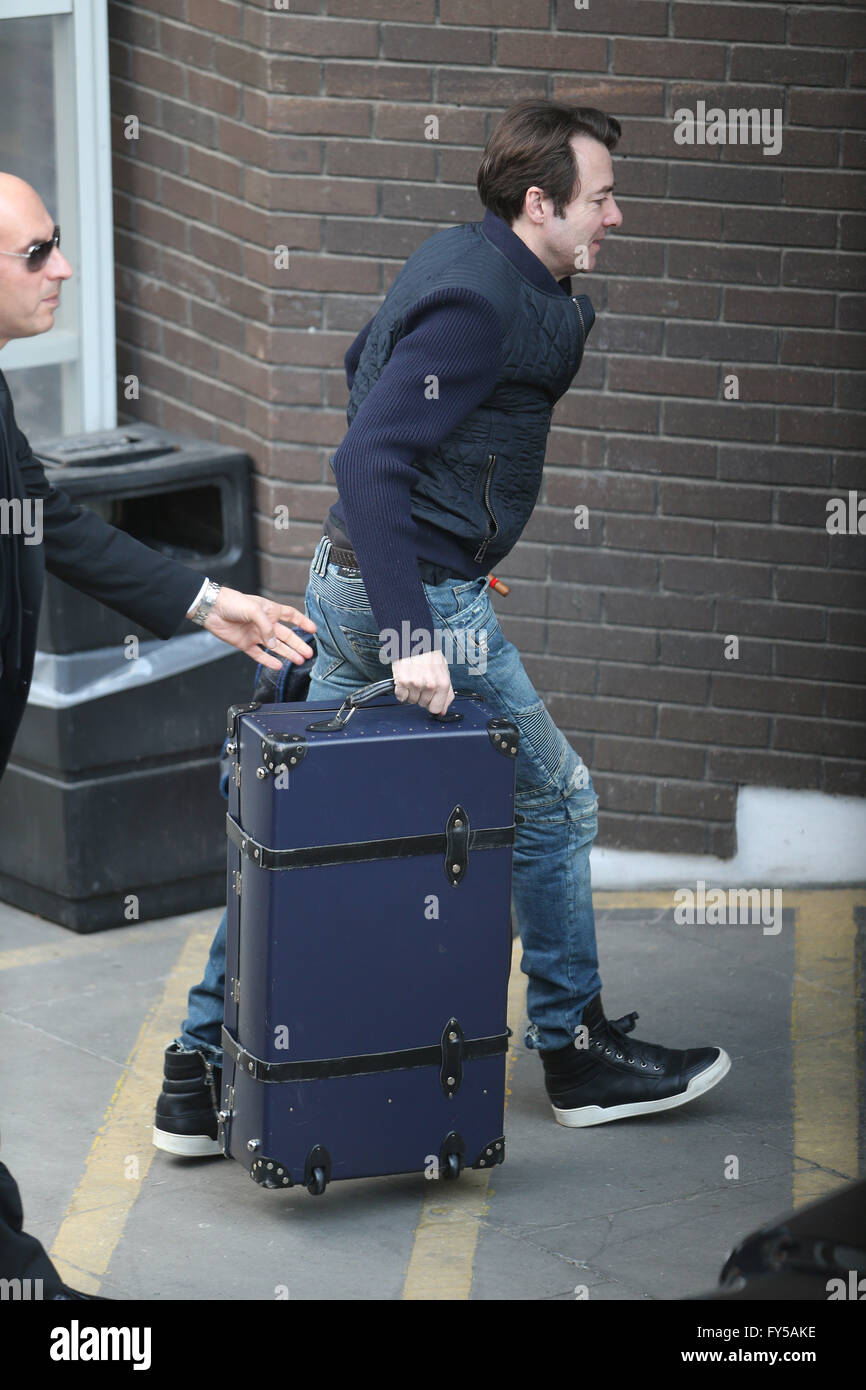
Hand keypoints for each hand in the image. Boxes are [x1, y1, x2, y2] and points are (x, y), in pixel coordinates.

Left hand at [201, 585, 315, 670]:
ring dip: (287, 653)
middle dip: (298, 644)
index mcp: (270, 610)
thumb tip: (274, 644)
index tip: (313, 630)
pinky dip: (268, 661)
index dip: (302, 622)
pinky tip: (278, 665)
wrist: (212, 609)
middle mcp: (265, 623)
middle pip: (286, 635)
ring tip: (299, 661)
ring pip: (276, 647)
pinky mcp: (245, 644)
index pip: (291, 616)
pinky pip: (259, 654)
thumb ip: (267, 627)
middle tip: (308, 653)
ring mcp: (256, 634)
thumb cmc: (232, 602)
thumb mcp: (254, 610)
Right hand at [391, 649, 453, 714]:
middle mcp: (430, 685)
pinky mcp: (402, 681)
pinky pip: (400, 696)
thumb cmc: (428, 652)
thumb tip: (443, 710)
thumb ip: (446, 692)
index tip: (430, 698)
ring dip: (411, 692)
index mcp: (443, 683)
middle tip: (421, 680)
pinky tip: (406, 679)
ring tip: (414, 677)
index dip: (432, 703)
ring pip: (411, 701)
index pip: (436, 709)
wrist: (413, 639)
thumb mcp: (444, 670)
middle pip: (423, 705)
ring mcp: (416, 684)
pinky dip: (401, 690)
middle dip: (421, 695)